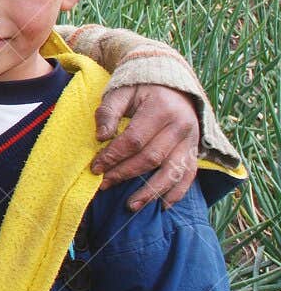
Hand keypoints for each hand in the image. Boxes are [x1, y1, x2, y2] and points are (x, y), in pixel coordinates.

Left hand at [92, 85, 199, 209]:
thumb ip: (108, 111)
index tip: (95, 167)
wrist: (172, 84)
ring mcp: (191, 141)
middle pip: (151, 158)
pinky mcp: (194, 151)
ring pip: (172, 172)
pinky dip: (177, 193)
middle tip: (103, 184)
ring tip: (130, 205)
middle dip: (124, 174)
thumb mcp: (121, 92)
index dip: (113, 155)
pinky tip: (162, 206)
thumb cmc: (141, 89)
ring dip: (151, 192)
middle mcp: (181, 126)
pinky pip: (189, 176)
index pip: (134, 140)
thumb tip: (101, 136)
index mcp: (161, 109)